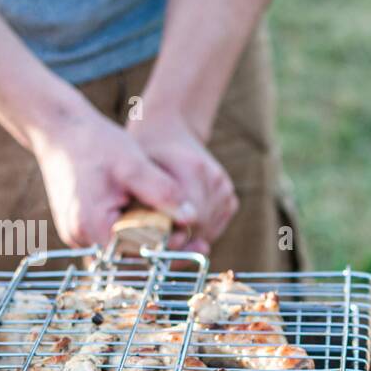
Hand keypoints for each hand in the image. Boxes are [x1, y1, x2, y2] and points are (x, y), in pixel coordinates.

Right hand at [30, 107, 196, 248]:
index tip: (193, 240)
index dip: (168, 251)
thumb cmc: (95, 143)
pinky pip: (114, 242)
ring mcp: (79, 237)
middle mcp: (81, 239)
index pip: (139, 256)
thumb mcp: (134, 164)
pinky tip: (157, 222)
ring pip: (124, 253)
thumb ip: (163, 192)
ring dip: (150, 244)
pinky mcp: (82, 231)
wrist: (60, 130)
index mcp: (92, 227)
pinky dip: (136, 236)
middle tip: (198, 242)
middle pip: (131, 259)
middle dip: (162, 251)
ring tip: (180, 230)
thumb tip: (192, 217)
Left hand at [128, 113, 238, 253]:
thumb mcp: (139, 172)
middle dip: (178, 238)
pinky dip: (197, 232)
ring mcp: (226, 189)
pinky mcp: (231, 200)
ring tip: (167, 222)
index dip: (171, 236)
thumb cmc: (147, 154)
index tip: (152, 238)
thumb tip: (171, 237)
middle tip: (156, 235)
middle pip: (199, 229)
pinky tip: (181, 219)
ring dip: (187, 236)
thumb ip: (154, 202)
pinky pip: (214, 230)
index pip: (189, 220)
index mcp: (194, 169)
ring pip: (207, 233)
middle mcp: (216, 179)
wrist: (169, 133)